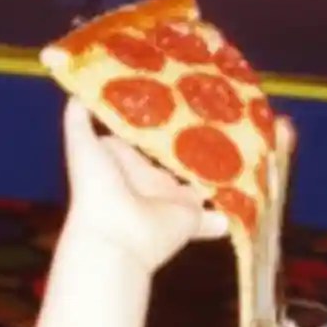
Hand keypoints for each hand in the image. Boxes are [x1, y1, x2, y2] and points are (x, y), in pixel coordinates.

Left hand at [61, 100, 228, 272]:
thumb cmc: (97, 187)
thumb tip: (79, 88)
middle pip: (171, 153)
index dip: (153, 115)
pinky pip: (215, 204)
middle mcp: (149, 177)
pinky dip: (231, 200)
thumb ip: (79, 118)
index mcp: (124, 160)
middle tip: (211, 108)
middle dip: (187, 136)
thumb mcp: (82, 145)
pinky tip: (248, 180)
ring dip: (212, 163)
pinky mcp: (192, 212)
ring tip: (237, 137)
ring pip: (196, 176)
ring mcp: (171, 196)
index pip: (139, 132)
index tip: (171, 88)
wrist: (117, 238)